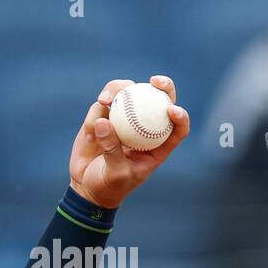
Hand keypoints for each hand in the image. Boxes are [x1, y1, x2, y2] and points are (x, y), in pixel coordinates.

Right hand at [68, 74, 189, 209]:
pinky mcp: (104, 115)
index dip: (181, 116)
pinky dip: (97, 111)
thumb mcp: (116, 173)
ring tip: (105, 100)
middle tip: (155, 81)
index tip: (173, 110)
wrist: (86, 185)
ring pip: (129, 92)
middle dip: (162, 85)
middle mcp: (144, 128)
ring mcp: (124, 118)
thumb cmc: (110, 185)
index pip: (177, 127)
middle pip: (159, 100)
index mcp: (158, 145)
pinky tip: (91, 129)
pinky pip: (102, 104)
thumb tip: (105, 122)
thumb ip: (113, 150)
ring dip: (118, 89)